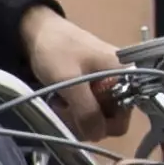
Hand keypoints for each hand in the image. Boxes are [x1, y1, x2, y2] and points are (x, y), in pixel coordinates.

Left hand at [18, 5, 129, 133]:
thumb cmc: (56, 50)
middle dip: (88, 121)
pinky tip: (63, 101)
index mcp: (126, 75)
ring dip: (80, 116)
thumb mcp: (69, 80)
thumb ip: (87, 110)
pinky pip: (92, 107)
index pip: (123, 117)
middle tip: (66, 112)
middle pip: (112, 118)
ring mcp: (109, 83)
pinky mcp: (96, 84)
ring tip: (61, 104)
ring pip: (100, 115)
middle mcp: (124, 81)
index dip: (102, 125)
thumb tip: (97, 136)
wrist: (37, 28)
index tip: (78, 119)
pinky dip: (77, 109)